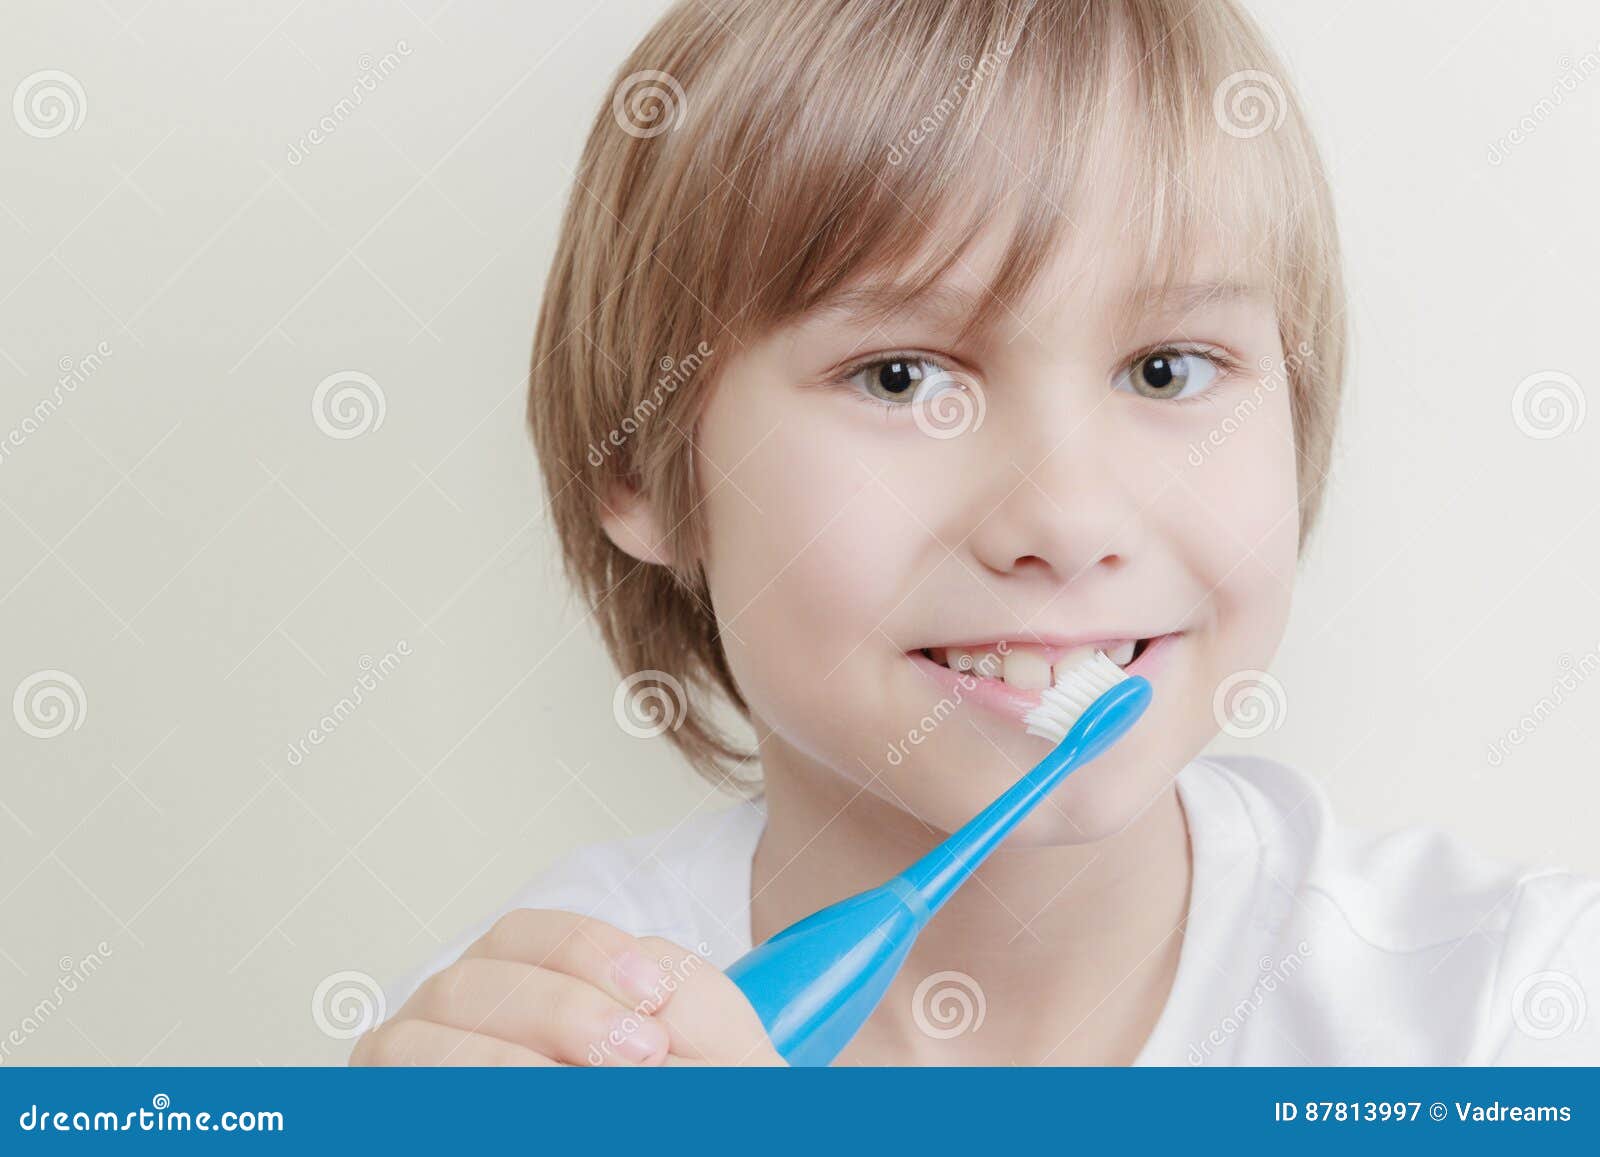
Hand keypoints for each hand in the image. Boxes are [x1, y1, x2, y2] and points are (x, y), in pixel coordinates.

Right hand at [349, 909, 784, 1066]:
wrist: (682, 1126)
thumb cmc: (675, 1091)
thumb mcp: (695, 1037)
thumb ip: (678, 997)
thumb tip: (643, 1010)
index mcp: (521, 973)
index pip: (526, 935)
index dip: (585, 953)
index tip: (655, 996)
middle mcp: (457, 1009)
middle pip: (471, 980)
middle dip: (560, 1011)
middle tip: (641, 1054)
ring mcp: (414, 1059)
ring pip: (419, 1040)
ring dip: (502, 1063)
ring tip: (579, 1096)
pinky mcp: (390, 1105)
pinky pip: (394, 1085)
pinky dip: (454, 1087)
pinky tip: (519, 1107)